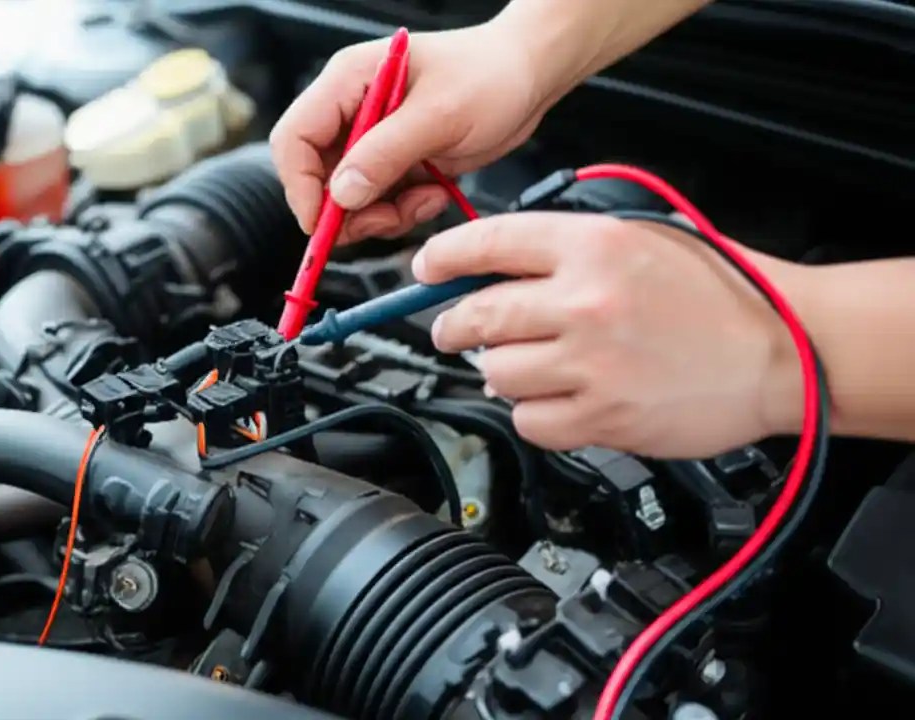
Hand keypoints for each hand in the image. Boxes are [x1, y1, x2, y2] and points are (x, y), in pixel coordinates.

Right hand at [269, 22, 556, 242]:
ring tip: (422, 200)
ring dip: (380, 214)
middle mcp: (352, 110)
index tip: (324, 221)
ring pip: (347, 198)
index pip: (296, 138)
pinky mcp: (394, 162)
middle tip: (384, 219)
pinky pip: (378, 203)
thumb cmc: (491, 74)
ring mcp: (372, 139)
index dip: (301, 185)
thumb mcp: (439, 115)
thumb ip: (385, 155)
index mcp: (349, 81)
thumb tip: (341, 194)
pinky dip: (402, 212)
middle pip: (316, 176)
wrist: (530, 78)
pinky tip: (433, 193)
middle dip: (347, 209)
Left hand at [412, 213, 801, 457]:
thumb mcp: (643, 238)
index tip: (426, 268)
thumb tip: (497, 265)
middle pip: (477, 315)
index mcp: (594, 247)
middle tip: (450, 329)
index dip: (443, 258)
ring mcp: (591, 364)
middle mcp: (586, 302)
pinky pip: (528, 419)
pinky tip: (557, 399)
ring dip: (501, 370)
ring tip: (529, 365)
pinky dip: (533, 413)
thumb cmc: (719, 294)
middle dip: (451, 324)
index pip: (488, 242)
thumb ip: (568, 248)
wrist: (779, 351)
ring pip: (496, 370)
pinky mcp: (601, 416)